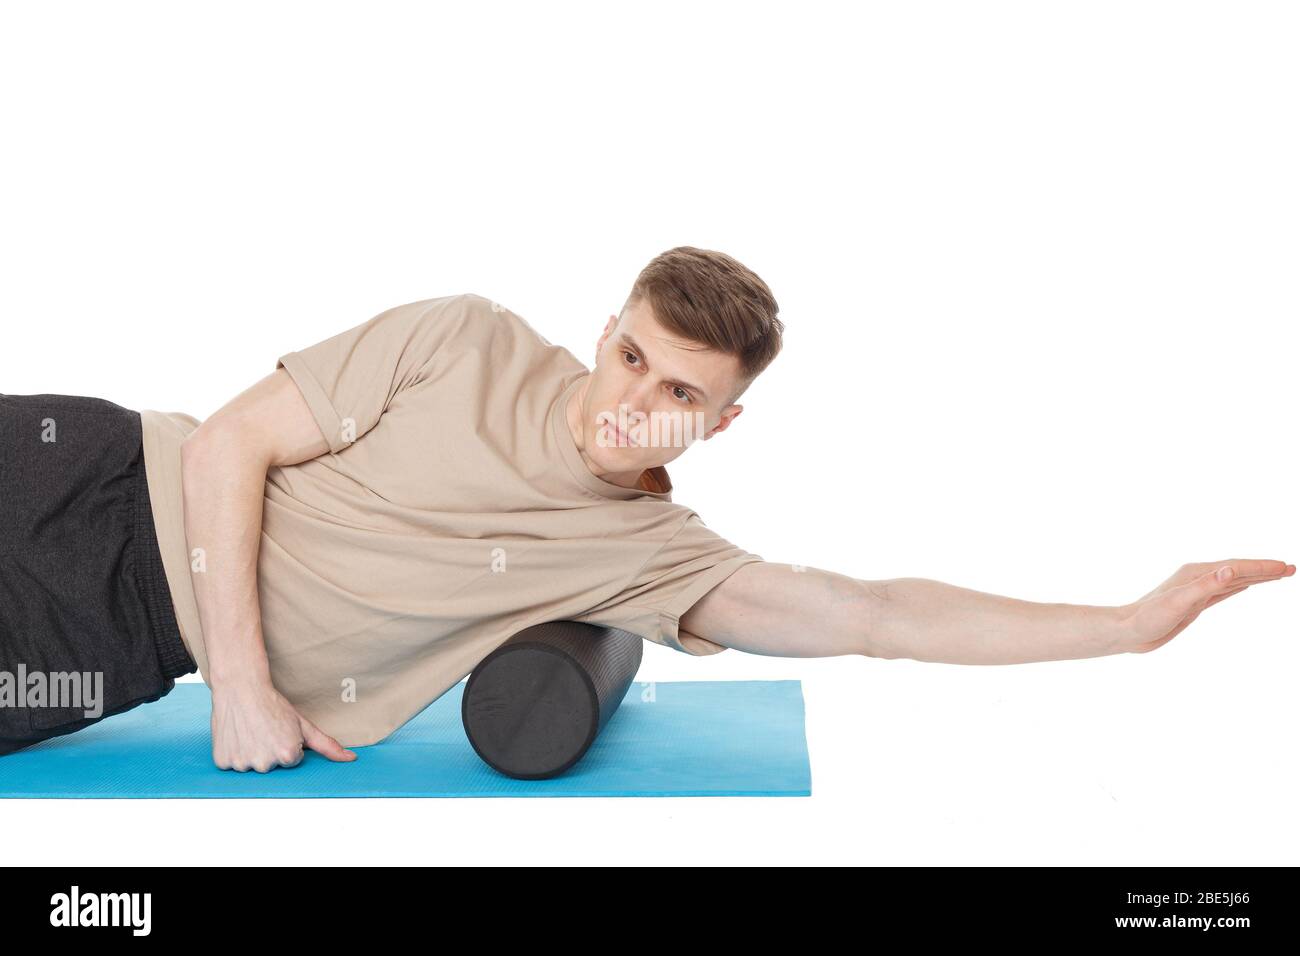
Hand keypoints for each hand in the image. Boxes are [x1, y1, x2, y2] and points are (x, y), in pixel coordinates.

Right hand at [211, 678, 357, 772]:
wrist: (241, 688)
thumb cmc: (273, 705)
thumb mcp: (303, 724)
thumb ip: (327, 745)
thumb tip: (351, 759)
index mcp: (287, 756)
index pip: (292, 760)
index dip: (288, 744)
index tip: (280, 730)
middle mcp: (264, 764)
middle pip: (272, 766)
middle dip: (270, 751)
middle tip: (265, 730)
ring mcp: (242, 764)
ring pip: (251, 766)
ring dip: (251, 752)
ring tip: (251, 731)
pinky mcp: (222, 762)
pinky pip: (232, 765)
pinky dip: (234, 752)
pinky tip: (238, 736)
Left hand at [1116, 558, 1294, 653]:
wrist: (1127, 631)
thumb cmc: (1148, 618)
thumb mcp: (1179, 602)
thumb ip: (1205, 586)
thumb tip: (1231, 570)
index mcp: (1197, 574)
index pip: (1237, 567)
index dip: (1263, 567)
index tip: (1286, 567)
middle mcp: (1198, 578)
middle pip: (1239, 570)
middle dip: (1265, 569)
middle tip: (1291, 569)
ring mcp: (1196, 590)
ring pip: (1233, 579)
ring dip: (1255, 576)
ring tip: (1277, 574)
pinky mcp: (1193, 603)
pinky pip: (1222, 591)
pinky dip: (1237, 586)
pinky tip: (1244, 584)